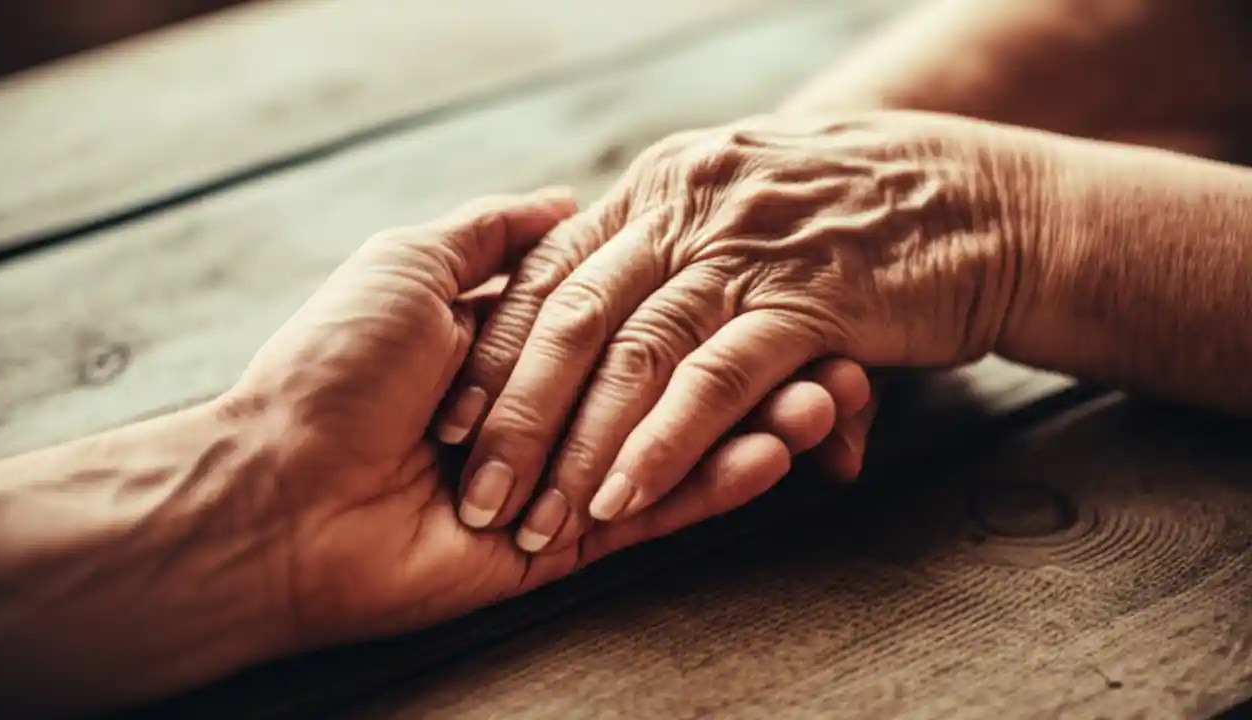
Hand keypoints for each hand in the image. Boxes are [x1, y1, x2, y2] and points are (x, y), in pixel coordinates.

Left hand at [228, 189, 849, 649]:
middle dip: (752, 365)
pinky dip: (720, 480)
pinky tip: (782, 449)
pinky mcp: (566, 543)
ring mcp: (565, 474)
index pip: (635, 308)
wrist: (278, 484)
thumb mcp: (410, 264)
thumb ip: (491, 236)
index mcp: (523, 339)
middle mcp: (555, 403)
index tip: (770, 267)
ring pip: (681, 443)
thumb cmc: (335, 364)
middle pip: (676, 378)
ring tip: (832, 401)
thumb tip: (559, 200)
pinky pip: (657, 511)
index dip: (698, 291)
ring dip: (758, 422)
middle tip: (834, 349)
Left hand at [439, 111, 1025, 551]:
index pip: (548, 274)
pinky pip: (719, 380)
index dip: (496, 349)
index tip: (452, 419)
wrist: (990, 201)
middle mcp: (687, 213)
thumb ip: (671, 254)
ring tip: (541, 520)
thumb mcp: (734, 203)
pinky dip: (668, 442)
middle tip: (480, 494)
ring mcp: (746, 255)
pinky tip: (627, 498)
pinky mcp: (810, 302)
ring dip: (580, 448)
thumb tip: (591, 307)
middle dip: (519, 415)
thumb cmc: (855, 215)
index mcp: (656, 191)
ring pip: (635, 357)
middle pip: (574, 319)